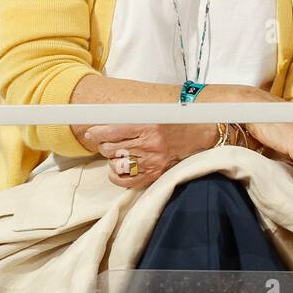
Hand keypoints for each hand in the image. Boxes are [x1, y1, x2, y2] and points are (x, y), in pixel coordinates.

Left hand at [82, 123, 216, 188]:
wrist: (201, 134)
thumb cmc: (177, 121)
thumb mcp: (156, 111)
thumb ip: (133, 116)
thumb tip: (106, 122)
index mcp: (148, 125)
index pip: (112, 131)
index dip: (96, 132)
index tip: (91, 132)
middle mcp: (149, 144)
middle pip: (110, 148)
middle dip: (104, 144)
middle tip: (107, 141)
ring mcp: (151, 161)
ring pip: (115, 163)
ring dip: (111, 158)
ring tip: (117, 153)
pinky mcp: (154, 174)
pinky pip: (125, 180)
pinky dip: (115, 175)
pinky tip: (116, 169)